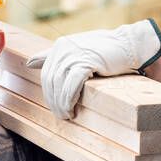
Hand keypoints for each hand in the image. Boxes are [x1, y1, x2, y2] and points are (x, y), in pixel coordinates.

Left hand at [25, 19, 160, 118]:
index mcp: (59, 47)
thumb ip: (52, 56)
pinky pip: (72, 85)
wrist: (131, 45)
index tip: (55, 107)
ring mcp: (74, 54)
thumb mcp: (76, 51)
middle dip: (53, 101)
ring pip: (59, 85)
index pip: (46, 75)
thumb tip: (28, 63)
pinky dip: (69, 99)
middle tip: (61, 116)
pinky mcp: (87, 61)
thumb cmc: (105, 51)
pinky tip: (73, 109)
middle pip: (50, 81)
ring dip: (61, 104)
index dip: (49, 94)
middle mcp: (63, 48)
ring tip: (67, 116)